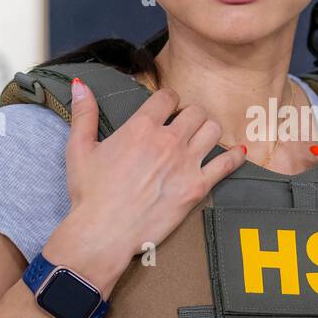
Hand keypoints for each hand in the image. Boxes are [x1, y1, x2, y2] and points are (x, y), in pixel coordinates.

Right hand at [41, 77, 248, 287]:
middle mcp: (167, 141)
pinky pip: (227, 164)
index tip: (167, 107)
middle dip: (190, 114)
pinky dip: (235, 156)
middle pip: (195, 111)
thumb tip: (81, 85)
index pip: (167, 97)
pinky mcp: (197, 187)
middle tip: (184, 125)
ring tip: (201, 137)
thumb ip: (83, 114)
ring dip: (208, 130)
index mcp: (141, 127)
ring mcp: (186, 163)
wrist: (103, 232)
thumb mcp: (79, 149)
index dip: (168, 99)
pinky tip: (238, 153)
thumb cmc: (90, 193)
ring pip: (213, 130)